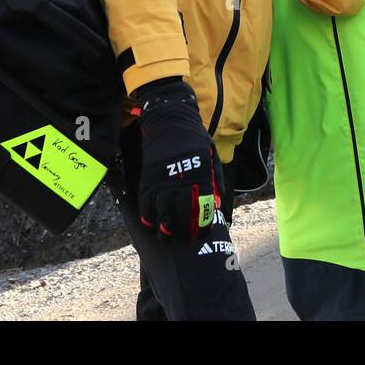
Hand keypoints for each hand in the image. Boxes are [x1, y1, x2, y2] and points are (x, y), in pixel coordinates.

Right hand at [133, 77, 218, 241]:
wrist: (170, 120)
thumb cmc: (194, 139)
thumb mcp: (211, 156)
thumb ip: (215, 180)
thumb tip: (217, 204)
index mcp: (201, 175)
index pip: (202, 207)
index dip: (201, 225)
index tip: (200, 236)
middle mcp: (183, 180)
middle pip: (182, 214)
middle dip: (183, 233)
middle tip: (184, 244)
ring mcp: (164, 180)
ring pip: (163, 212)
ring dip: (165, 229)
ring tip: (167, 240)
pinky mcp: (149, 177)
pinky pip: (146, 203)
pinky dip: (147, 217)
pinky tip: (150, 226)